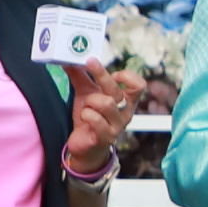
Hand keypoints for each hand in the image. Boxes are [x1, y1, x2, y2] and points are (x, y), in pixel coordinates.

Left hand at [60, 62, 145, 181]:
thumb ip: (80, 77)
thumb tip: (69, 60)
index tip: (113, 73)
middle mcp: (125, 113)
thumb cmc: (90, 118)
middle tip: (89, 63)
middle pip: (116, 91)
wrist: (85, 146)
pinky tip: (84, 118)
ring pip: (106, 103)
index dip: (128, 77)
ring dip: (91, 101)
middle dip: (101, 74)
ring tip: (86, 106)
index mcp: (125, 101)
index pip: (139, 85)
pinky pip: (95, 119)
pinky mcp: (106, 137)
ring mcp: (117, 126)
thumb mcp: (86, 94)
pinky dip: (86, 115)